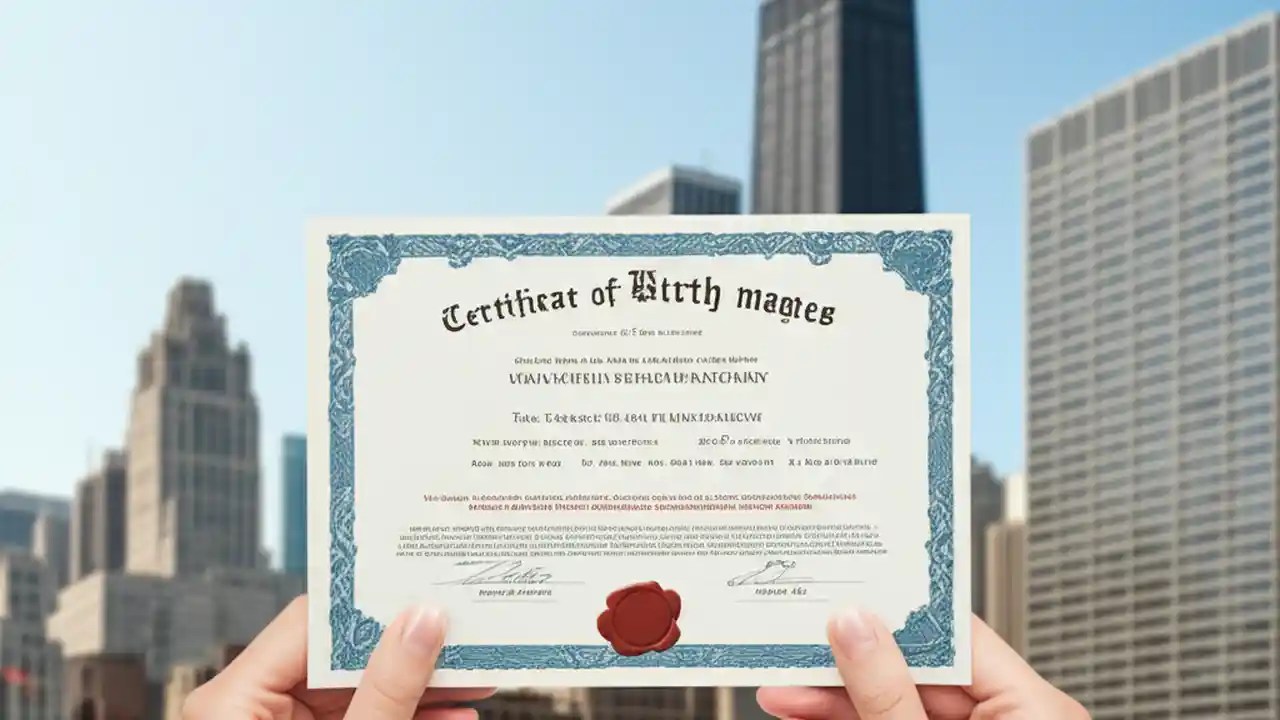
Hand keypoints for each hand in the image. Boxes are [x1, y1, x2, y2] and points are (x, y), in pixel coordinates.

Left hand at [183, 595, 493, 718]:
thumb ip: (387, 689)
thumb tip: (422, 623)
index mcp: (231, 702)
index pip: (310, 622)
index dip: (373, 604)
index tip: (429, 591)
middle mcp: (250, 712)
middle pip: (338, 655)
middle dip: (408, 647)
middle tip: (466, 631)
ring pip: (357, 690)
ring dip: (418, 685)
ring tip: (475, 674)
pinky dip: (405, 718)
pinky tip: (452, 715)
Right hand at [758, 610, 1088, 718]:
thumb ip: (888, 693)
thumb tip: (855, 626)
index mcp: (1035, 712)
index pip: (956, 634)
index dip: (893, 611)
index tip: (839, 595)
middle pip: (919, 671)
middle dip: (848, 664)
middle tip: (791, 650)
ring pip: (899, 706)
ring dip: (838, 700)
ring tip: (783, 693)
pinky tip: (813, 716)